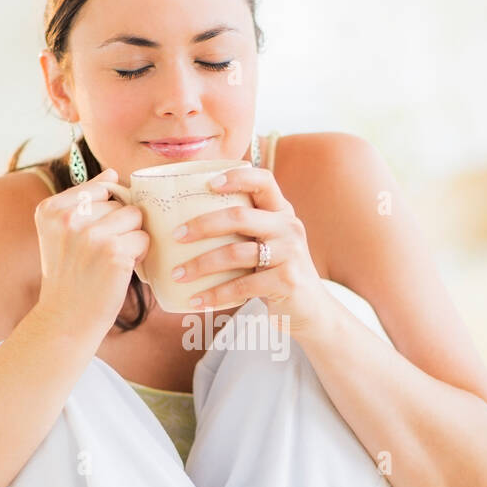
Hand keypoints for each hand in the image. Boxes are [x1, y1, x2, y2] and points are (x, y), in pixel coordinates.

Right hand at [34, 168, 149, 341]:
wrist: (66, 319)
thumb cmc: (70, 276)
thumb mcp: (61, 234)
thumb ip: (82, 202)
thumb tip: (113, 173)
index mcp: (50, 209)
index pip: (99, 188)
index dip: (106, 212)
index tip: (92, 237)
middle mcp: (68, 219)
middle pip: (119, 202)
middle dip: (120, 225)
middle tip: (101, 254)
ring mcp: (91, 235)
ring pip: (134, 217)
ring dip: (132, 237)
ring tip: (112, 259)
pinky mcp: (114, 253)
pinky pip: (144, 238)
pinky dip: (140, 254)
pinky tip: (121, 269)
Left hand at [170, 165, 329, 334]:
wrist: (311, 309)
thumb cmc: (276, 272)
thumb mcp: (268, 243)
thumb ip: (244, 230)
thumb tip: (184, 224)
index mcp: (281, 212)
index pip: (263, 181)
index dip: (236, 177)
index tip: (208, 184)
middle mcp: (288, 227)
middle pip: (239, 216)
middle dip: (202, 225)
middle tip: (175, 236)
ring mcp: (290, 254)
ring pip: (235, 253)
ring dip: (201, 265)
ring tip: (178, 274)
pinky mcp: (287, 281)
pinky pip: (242, 286)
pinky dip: (214, 295)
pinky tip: (196, 300)